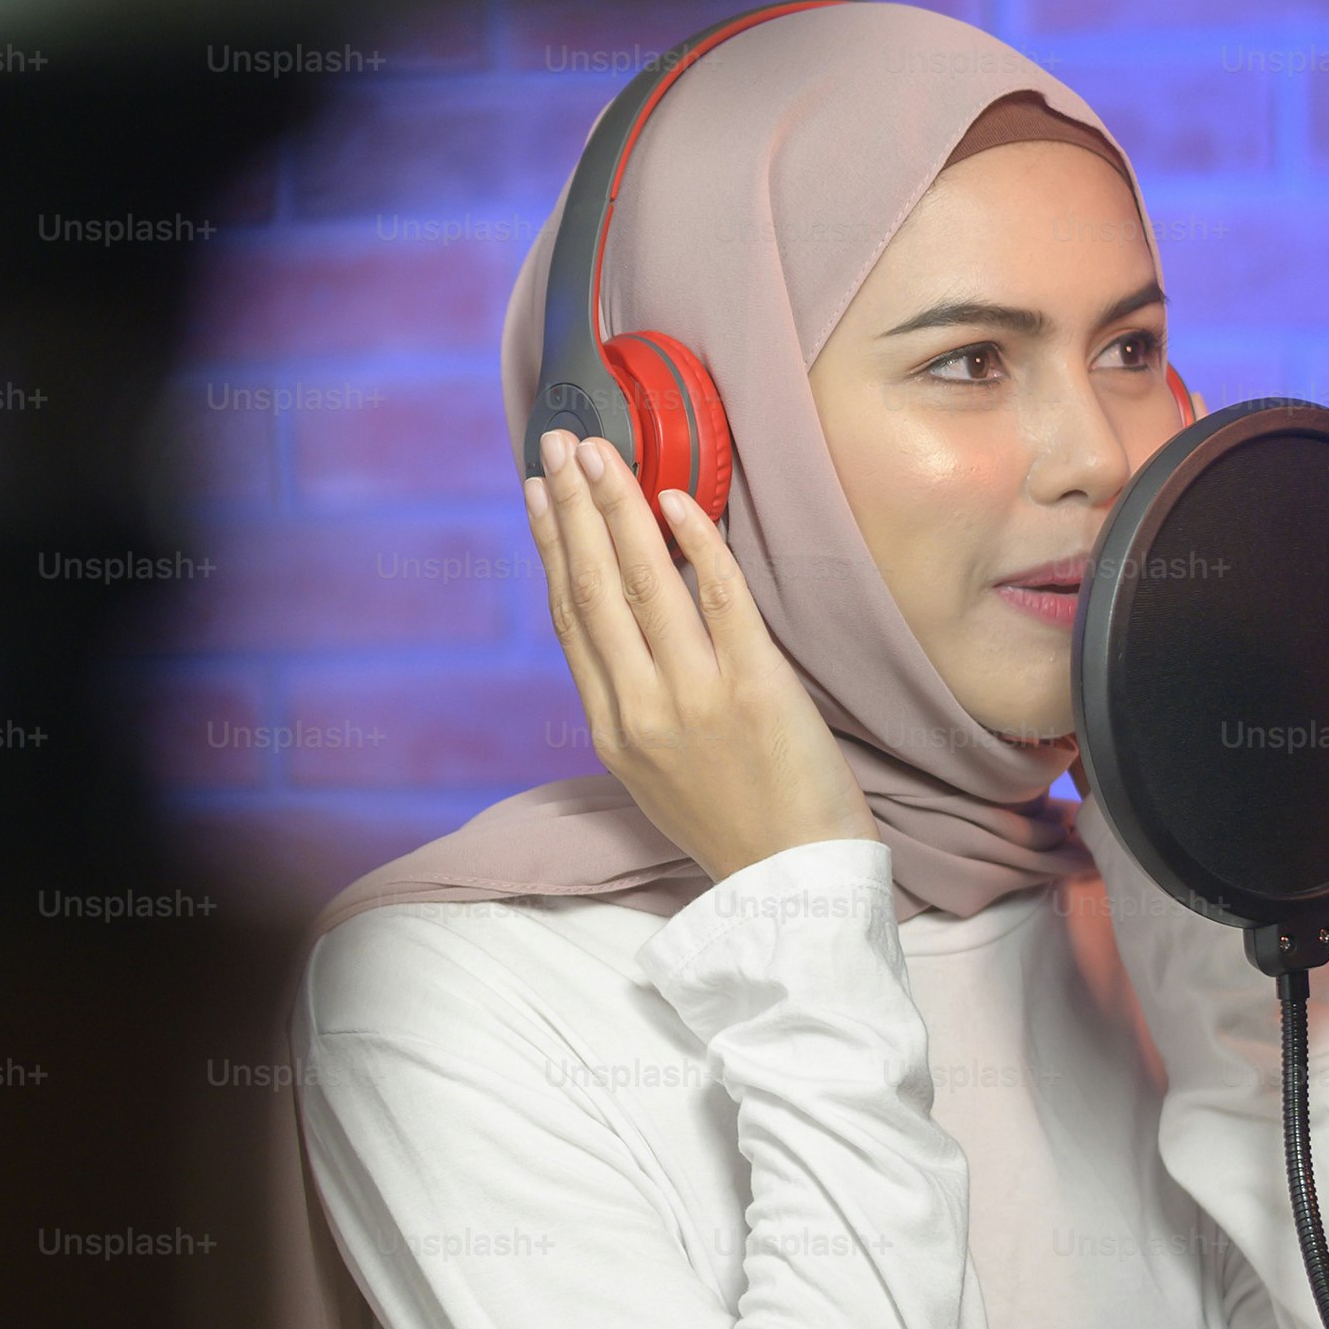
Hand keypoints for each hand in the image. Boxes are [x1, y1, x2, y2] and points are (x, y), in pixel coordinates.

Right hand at [527, 429, 877, 884]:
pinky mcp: (757, 692)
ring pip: (645, 586)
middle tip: (560, 444)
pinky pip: (721, 601)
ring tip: (602, 454)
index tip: (535, 492)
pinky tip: (675, 500)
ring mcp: (697, 700)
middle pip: (595, 590)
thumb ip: (636, 701)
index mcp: (612, 731)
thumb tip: (628, 623)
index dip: (551, 547)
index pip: (571, 618)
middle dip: (571, 509)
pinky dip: (698, 546)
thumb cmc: (737, 826)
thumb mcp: (657, 773)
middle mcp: (642, 710)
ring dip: (618, 510)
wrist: (793, 884)